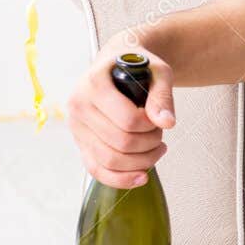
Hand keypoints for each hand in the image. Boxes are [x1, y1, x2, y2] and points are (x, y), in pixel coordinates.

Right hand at [67, 34, 174, 188]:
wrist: (117, 65)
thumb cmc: (137, 67)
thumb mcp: (158, 71)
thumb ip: (163, 95)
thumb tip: (167, 122)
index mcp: (95, 83)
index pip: (128, 120)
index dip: (151, 127)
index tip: (158, 119)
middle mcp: (79, 106)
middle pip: (120, 143)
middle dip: (149, 145)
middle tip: (159, 135)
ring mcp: (77, 127)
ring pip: (110, 160)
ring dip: (141, 162)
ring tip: (155, 149)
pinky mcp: (80, 143)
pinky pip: (97, 170)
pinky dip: (121, 179)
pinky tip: (141, 176)